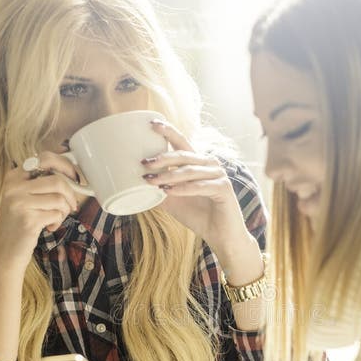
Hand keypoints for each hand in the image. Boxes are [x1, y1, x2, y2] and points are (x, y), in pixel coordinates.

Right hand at [0, 152, 82, 269]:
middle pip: (57, 180)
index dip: (65, 166)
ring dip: (64, 211)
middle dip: (70, 193)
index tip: (74, 177)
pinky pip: (57, 214)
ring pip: (59, 198)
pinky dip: (58, 222)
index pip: (45, 159)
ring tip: (56, 218)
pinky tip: (49, 227)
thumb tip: (70, 174)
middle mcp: (14, 187)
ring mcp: (20, 203)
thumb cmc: (19, 225)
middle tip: (72, 204)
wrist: (4, 253)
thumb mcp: (22, 198)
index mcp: (14, 177)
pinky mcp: (28, 220)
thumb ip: (39, 184)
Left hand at [144, 121, 254, 259]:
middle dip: (162, 158)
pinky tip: (169, 191)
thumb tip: (136, 183)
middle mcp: (210, 164)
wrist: (221, 236)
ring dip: (169, 175)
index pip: (182, 142)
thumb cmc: (199, 216)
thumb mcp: (173, 201)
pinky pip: (199, 186)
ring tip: (151, 181)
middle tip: (144, 163)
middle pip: (183, 154)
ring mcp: (219, 175)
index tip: (151, 124)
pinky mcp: (224, 188)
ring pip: (190, 170)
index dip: (168, 131)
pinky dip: (183, 188)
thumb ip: (159, 189)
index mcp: (198, 163)